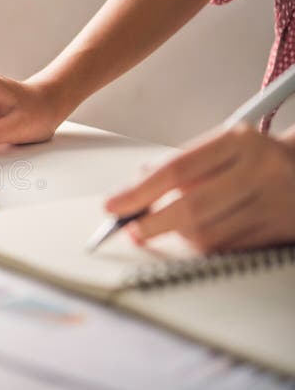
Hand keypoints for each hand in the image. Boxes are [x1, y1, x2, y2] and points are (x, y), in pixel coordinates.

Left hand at [105, 124, 294, 252]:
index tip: (112, 204)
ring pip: (207, 235)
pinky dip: (202, 245)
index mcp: (239, 141)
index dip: (138, 191)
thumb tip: (133, 188)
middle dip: (151, 224)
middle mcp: (260, 170)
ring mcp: (275, 204)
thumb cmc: (255, 157)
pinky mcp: (281, 231)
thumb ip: (180, 165)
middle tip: (130, 229)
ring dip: (177, 236)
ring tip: (166, 225)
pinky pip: (227, 249)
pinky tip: (197, 232)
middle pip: (190, 208)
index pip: (176, 169)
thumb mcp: (221, 146)